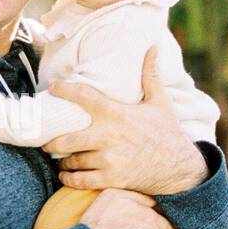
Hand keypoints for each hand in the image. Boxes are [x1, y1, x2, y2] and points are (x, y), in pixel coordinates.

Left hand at [43, 46, 208, 194]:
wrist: (180, 168)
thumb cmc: (167, 133)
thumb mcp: (160, 102)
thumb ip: (150, 75)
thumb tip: (152, 47)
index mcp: (117, 114)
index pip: (83, 96)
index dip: (64, 90)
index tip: (53, 89)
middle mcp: (109, 136)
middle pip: (66, 139)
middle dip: (52, 142)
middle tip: (47, 141)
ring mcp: (109, 160)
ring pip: (72, 161)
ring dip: (63, 161)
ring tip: (61, 158)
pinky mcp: (111, 179)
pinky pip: (80, 181)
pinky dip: (69, 179)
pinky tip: (66, 175)